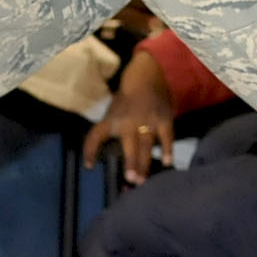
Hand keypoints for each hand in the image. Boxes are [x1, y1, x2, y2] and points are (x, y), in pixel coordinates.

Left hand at [83, 51, 174, 183]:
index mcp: (113, 121)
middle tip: (131, 180)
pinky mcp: (164, 119)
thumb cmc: (126, 100)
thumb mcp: (112, 114)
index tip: (89, 166)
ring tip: (143, 179)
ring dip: (145, 161)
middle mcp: (130, 122)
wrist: (147, 76)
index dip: (91, 150)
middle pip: (129, 146)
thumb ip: (108, 133)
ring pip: (146, 144)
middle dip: (131, 162)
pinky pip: (167, 136)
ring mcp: (148, 121)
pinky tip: (167, 163)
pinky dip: (168, 149)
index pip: (97, 136)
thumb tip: (98, 159)